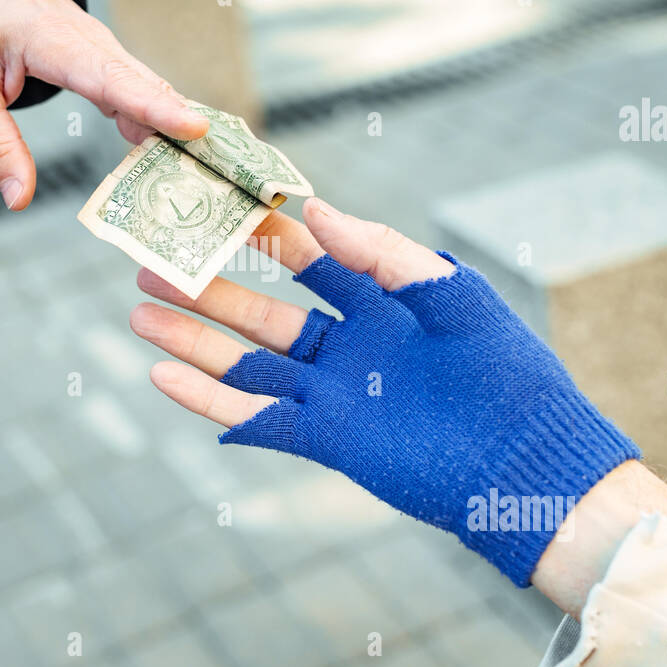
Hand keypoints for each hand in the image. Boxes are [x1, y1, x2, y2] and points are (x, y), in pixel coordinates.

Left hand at [0, 0, 209, 209]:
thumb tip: (18, 200)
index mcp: (52, 41)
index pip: (108, 77)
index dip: (152, 105)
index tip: (194, 127)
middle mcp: (91, 42)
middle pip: (144, 85)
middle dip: (183, 123)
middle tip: (221, 162)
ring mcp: (105, 52)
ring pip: (150, 90)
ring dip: (179, 127)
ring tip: (214, 167)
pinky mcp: (111, 66)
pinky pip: (142, 94)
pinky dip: (163, 123)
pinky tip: (184, 157)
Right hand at [129, 198, 641, 588]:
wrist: (528, 461)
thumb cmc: (505, 370)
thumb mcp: (450, 294)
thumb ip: (382, 252)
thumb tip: (311, 208)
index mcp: (381, 304)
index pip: (307, 258)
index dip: (261, 233)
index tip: (210, 206)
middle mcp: (348, 348)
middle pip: (261, 313)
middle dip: (206, 289)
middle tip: (149, 262)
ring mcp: (334, 395)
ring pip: (247, 363)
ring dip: (193, 341)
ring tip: (139, 314)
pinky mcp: (327, 440)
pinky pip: (256, 416)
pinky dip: (208, 399)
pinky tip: (161, 377)